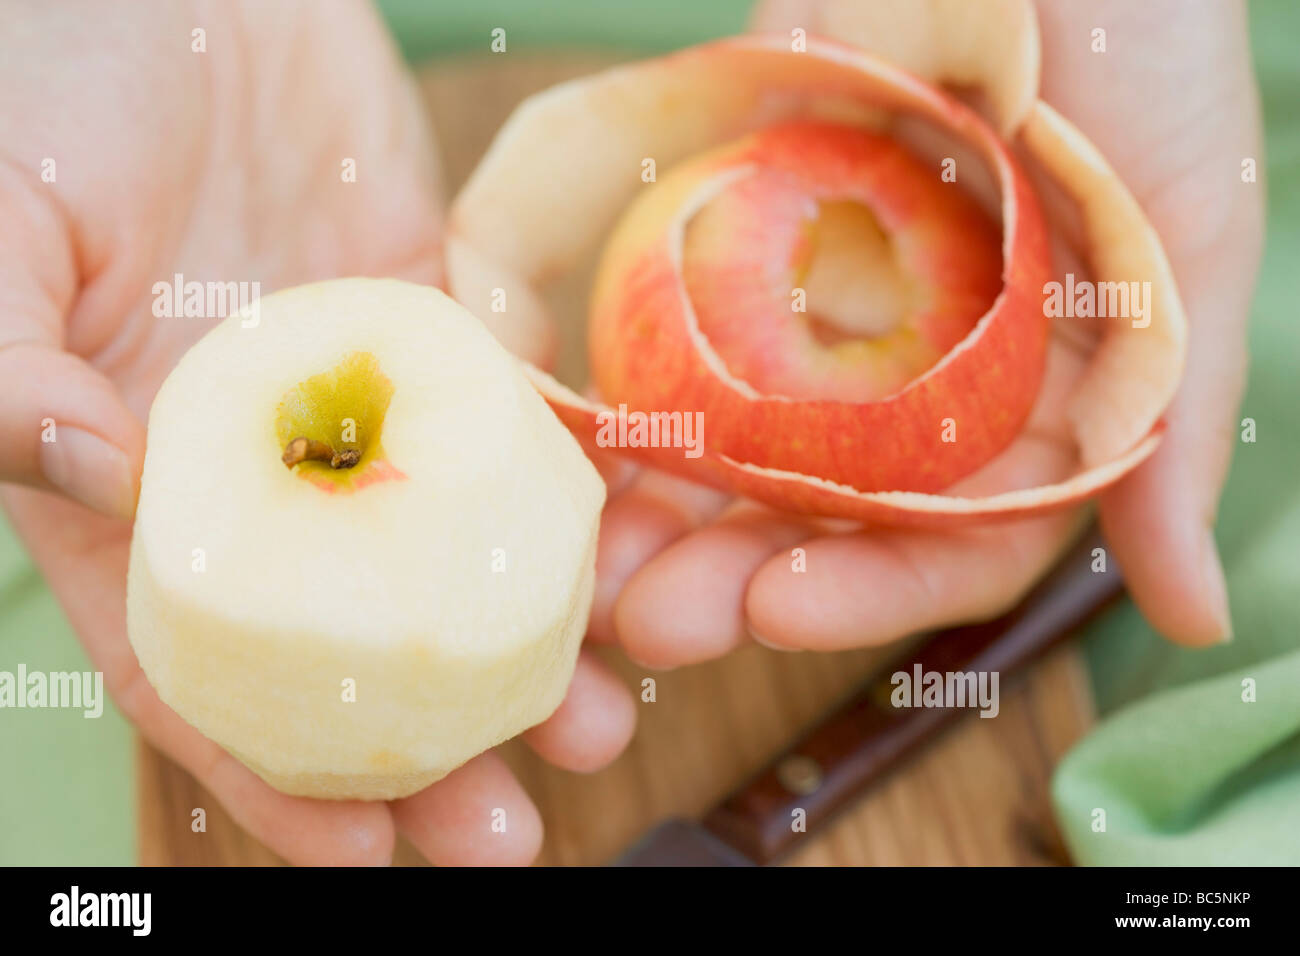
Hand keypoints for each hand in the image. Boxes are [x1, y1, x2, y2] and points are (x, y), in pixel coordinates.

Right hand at [0, 0, 633, 864]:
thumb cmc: (40, 84)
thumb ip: (3, 371)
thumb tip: (89, 483)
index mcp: (146, 484)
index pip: (211, 669)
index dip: (281, 773)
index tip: (369, 852)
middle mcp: (274, 465)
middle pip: (362, 641)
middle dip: (435, 744)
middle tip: (513, 825)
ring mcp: (371, 395)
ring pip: (463, 548)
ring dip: (533, 640)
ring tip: (605, 718)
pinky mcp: (449, 313)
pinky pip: (527, 415)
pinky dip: (582, 489)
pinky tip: (644, 554)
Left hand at [591, 0, 1263, 664]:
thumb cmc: (1154, 56)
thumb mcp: (1188, 241)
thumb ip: (1172, 425)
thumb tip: (1198, 616)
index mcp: (1021, 407)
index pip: (943, 543)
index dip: (866, 588)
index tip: (777, 608)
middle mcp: (914, 378)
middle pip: (817, 512)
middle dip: (730, 571)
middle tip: (646, 618)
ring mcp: (826, 307)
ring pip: (735, 438)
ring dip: (660, 503)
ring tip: (588, 557)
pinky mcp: (754, 227)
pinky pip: (682, 316)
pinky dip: (630, 375)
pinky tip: (572, 426)